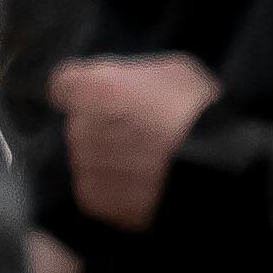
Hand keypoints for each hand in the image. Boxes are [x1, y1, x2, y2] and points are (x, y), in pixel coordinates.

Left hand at [52, 51, 222, 229]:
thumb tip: (121, 87)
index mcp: (93, 88)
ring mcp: (85, 166)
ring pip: (88, 158)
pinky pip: (98, 189)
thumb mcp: (169, 71)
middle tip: (137, 131)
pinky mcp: (95, 201)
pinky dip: (114, 188)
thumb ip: (131, 78)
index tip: (97, 96)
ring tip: (144, 162)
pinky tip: (141, 183)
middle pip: (80, 124)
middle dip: (101, 126)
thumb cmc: (194, 110)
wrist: (209, 164)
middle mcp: (80, 127)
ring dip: (107, 158)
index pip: (63, 85)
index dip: (81, 90)